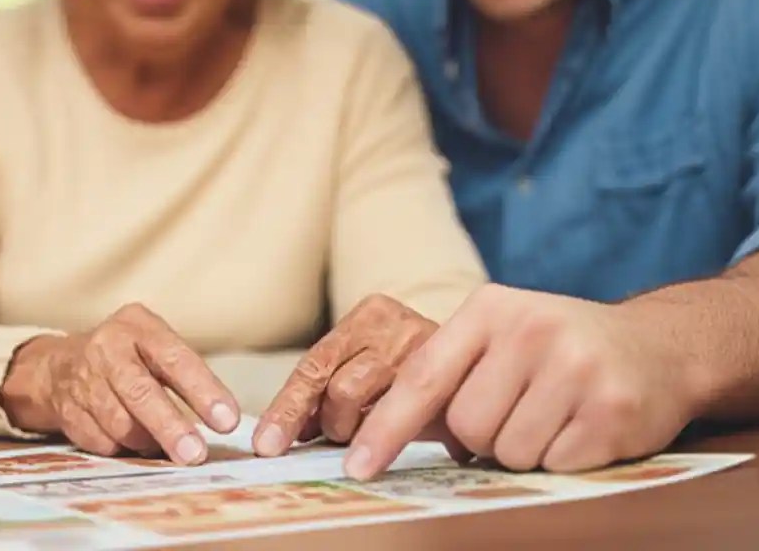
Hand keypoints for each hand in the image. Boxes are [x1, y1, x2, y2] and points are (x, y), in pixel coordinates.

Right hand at [1, 304, 239, 464]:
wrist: (59, 366)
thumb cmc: (129, 359)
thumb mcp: (156, 347)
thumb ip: (184, 375)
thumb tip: (219, 419)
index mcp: (138, 326)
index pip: (174, 358)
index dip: (202, 390)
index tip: (227, 420)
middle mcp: (106, 348)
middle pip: (140, 392)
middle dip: (171, 427)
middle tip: (196, 455)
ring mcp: (83, 379)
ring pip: (121, 424)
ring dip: (147, 442)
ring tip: (163, 446)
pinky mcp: (67, 411)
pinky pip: (103, 442)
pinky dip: (123, 448)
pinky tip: (129, 441)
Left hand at [253, 295, 436, 456]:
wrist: (491, 361)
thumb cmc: (418, 372)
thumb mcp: (368, 369)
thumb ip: (330, 390)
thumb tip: (281, 436)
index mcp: (371, 313)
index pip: (315, 363)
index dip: (287, 409)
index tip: (267, 444)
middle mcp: (398, 324)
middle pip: (335, 386)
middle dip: (328, 425)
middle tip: (334, 440)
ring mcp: (428, 349)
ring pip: (364, 402)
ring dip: (359, 434)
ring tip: (375, 436)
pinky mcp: (454, 381)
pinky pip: (402, 421)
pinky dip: (386, 441)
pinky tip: (390, 445)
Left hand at [344, 285, 707, 479]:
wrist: (662, 345)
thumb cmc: (562, 349)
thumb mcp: (504, 337)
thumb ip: (450, 374)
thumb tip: (379, 433)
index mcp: (493, 309)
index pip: (423, 377)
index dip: (387, 428)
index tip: (358, 466)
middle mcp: (532, 330)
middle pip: (467, 426)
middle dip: (486, 435)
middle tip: (522, 408)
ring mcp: (576, 368)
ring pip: (509, 452)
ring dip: (526, 449)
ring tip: (556, 413)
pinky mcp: (612, 410)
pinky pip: (556, 465)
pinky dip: (564, 459)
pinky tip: (585, 426)